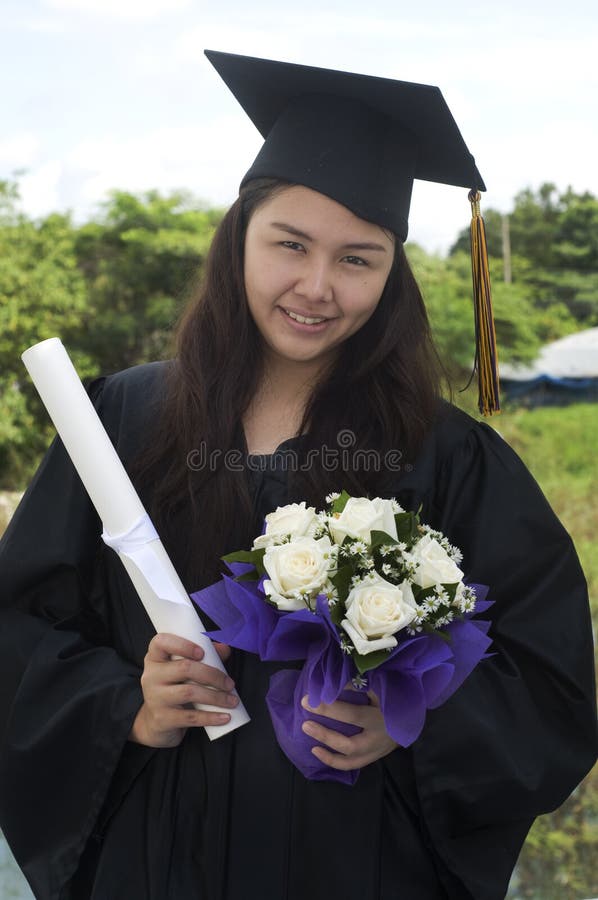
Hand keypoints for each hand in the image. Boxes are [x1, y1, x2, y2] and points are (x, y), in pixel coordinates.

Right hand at [129, 633, 236, 748]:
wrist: (157, 722)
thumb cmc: (174, 688)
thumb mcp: (183, 670)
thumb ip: (205, 655)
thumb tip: (225, 649)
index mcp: (156, 658)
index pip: (162, 643)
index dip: (183, 645)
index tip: (202, 652)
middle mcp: (152, 676)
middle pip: (184, 668)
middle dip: (213, 675)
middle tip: (230, 683)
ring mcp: (155, 698)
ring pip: (189, 693)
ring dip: (216, 697)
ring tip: (232, 700)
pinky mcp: (162, 719)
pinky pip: (190, 717)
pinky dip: (211, 717)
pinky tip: (225, 717)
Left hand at [301, 692, 397, 770]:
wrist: (414, 715)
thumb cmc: (395, 695)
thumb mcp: (380, 687)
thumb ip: (357, 686)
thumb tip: (332, 684)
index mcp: (381, 718)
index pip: (350, 715)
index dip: (328, 709)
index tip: (307, 701)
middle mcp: (379, 738)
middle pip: (349, 745)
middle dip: (326, 736)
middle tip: (305, 725)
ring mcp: (378, 751)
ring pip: (352, 761)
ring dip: (329, 756)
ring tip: (312, 747)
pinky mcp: (376, 757)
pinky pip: (355, 764)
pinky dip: (337, 762)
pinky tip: (322, 753)